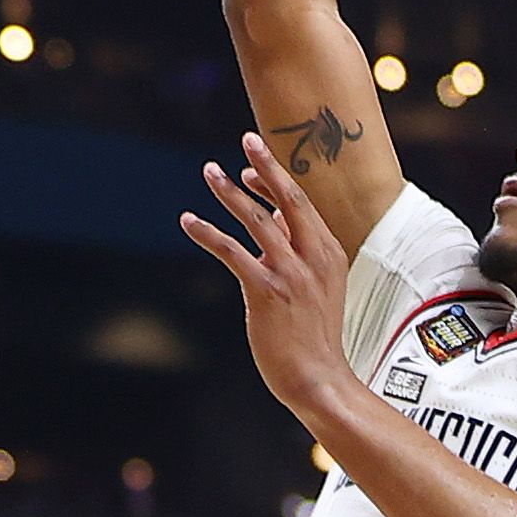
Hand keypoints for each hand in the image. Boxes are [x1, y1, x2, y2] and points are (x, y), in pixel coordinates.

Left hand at [184, 135, 364, 425]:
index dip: (276, 182)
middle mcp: (312, 258)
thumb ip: (301, 258)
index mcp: (328, 254)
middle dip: (266, 166)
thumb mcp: (319, 290)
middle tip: (246, 139)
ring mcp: (291, 273)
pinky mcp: (266, 291)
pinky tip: (188, 221)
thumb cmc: (314, 338)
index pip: (302, 205)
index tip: (251, 168)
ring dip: (229, 192)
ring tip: (209, 171)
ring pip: (257, 220)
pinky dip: (208, 233)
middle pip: (288, 199)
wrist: (318, 378)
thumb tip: (273, 230)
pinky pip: (232, 252)